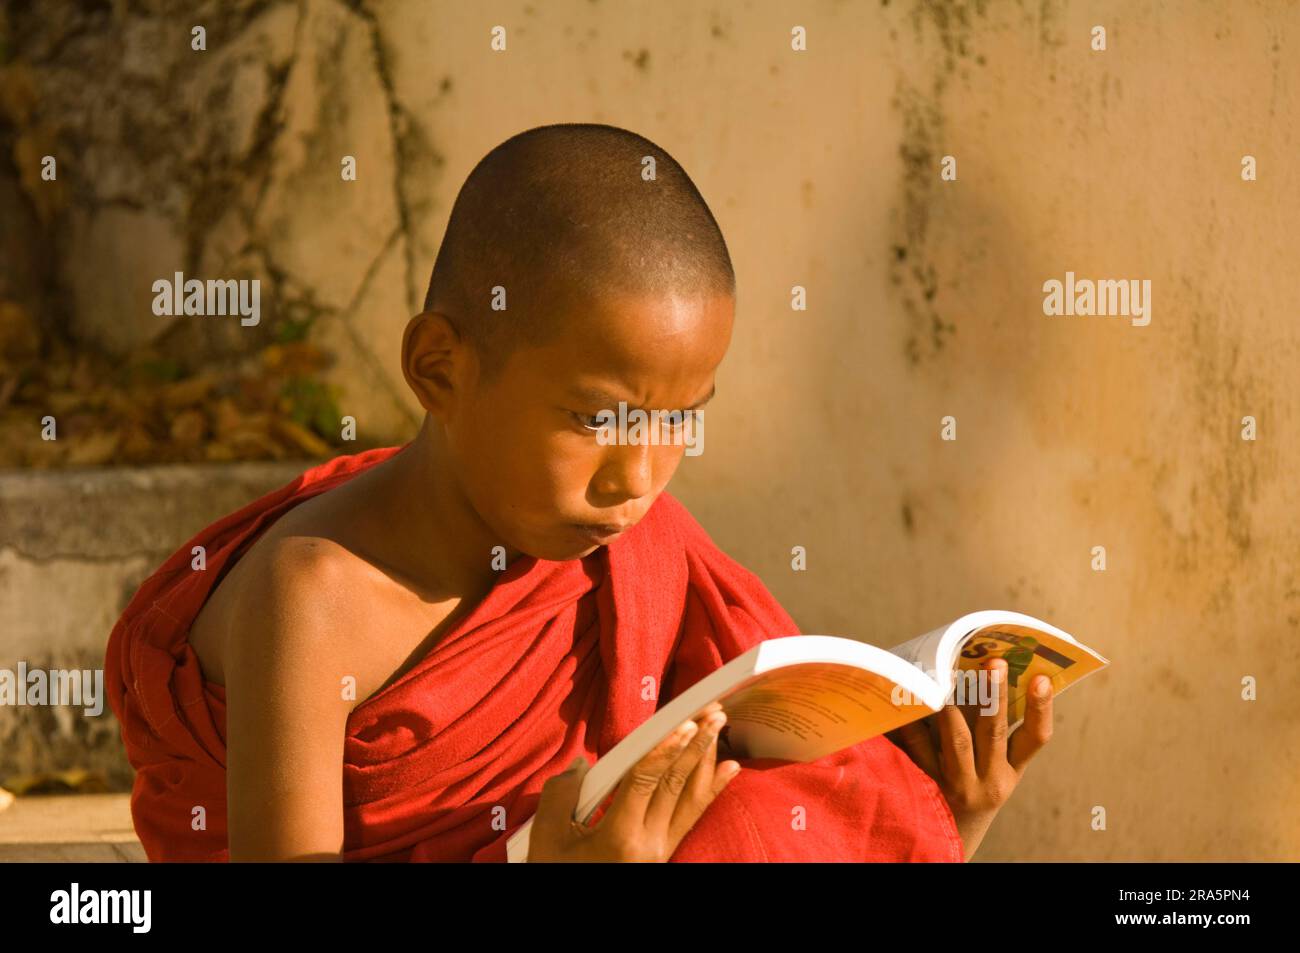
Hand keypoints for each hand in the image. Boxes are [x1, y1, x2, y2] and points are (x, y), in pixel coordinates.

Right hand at [527, 701, 739, 861]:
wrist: (574, 918)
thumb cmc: (557, 874)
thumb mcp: (548, 837)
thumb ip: (562, 793)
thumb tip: (582, 763)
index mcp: (619, 838)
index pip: (647, 782)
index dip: (665, 749)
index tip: (684, 722)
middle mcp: (649, 844)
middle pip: (675, 785)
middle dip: (696, 745)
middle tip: (713, 712)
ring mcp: (661, 850)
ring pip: (690, 798)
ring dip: (706, 759)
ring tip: (720, 728)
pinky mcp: (665, 852)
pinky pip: (692, 816)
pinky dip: (710, 789)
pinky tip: (727, 768)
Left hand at [886, 658, 1053, 860]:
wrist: (946, 833)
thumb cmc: (972, 784)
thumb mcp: (994, 766)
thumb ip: (993, 730)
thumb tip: (983, 670)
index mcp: (1012, 770)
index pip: (1035, 739)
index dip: (1041, 708)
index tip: (1042, 678)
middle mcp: (991, 779)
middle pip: (995, 732)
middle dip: (994, 694)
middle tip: (994, 661)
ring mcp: (959, 783)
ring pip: (958, 738)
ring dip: (953, 705)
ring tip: (948, 676)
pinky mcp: (928, 784)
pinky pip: (919, 746)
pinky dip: (913, 720)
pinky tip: (908, 697)